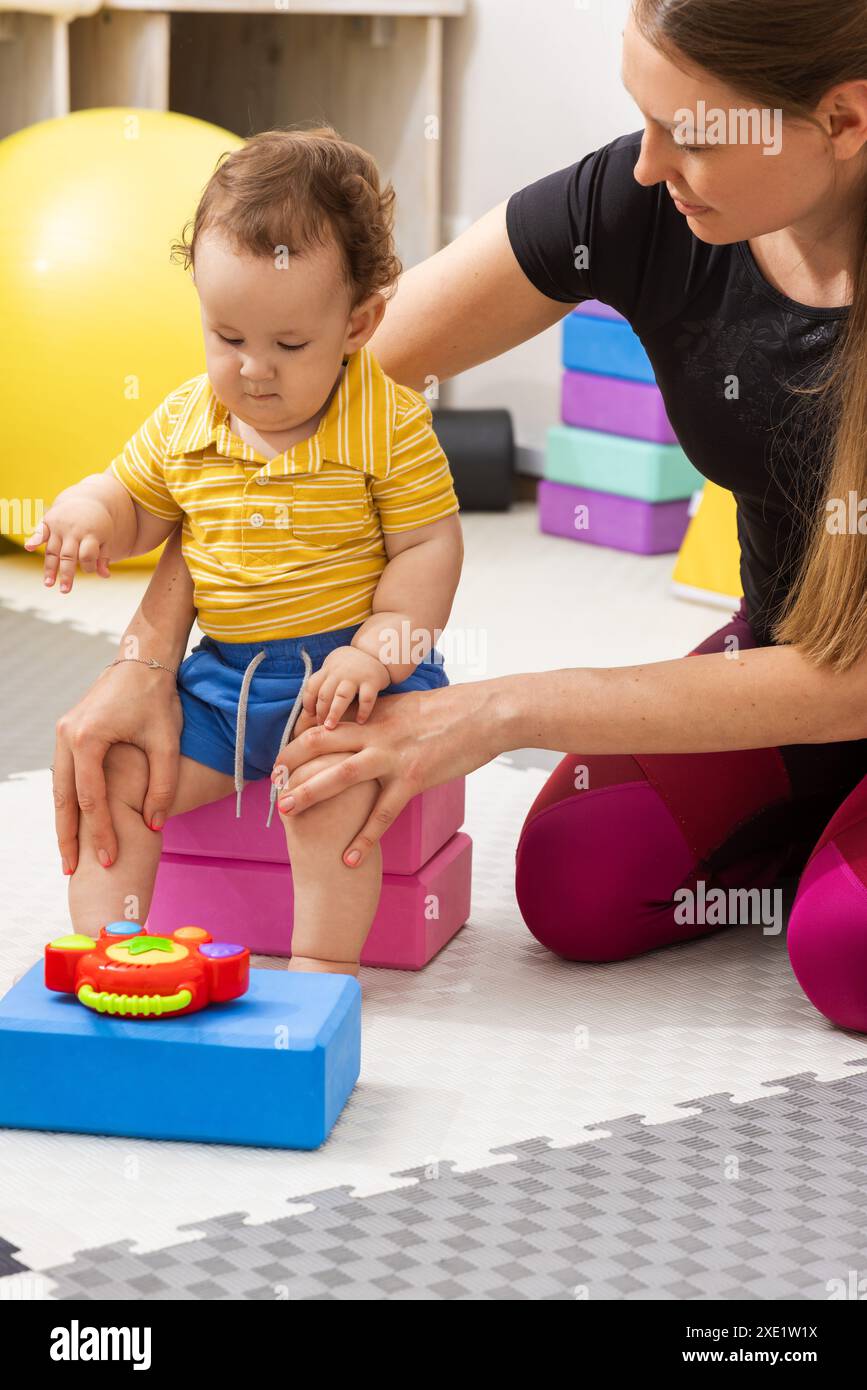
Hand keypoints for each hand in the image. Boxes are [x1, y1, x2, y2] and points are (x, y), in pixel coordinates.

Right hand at [24, 490, 114, 591]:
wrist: (87, 499)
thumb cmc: (98, 525)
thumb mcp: (106, 539)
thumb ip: (103, 557)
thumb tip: (105, 576)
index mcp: (91, 534)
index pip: (87, 555)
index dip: (88, 566)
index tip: (89, 569)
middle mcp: (73, 531)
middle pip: (69, 556)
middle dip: (66, 574)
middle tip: (65, 591)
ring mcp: (59, 526)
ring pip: (53, 550)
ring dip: (50, 568)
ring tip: (48, 584)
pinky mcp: (48, 522)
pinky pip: (40, 532)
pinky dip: (34, 539)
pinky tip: (28, 548)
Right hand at [53, 661, 183, 873]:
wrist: (143, 660)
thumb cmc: (158, 698)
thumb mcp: (166, 742)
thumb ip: (162, 785)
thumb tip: (154, 826)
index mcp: (88, 739)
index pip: (91, 799)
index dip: (100, 833)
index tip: (108, 860)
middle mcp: (67, 736)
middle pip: (63, 798)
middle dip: (67, 837)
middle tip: (71, 870)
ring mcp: (63, 733)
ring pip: (59, 788)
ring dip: (64, 821)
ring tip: (69, 854)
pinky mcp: (69, 732)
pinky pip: (65, 774)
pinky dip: (69, 800)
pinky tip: (76, 823)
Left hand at [272, 679, 505, 866]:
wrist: (486, 713)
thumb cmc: (452, 710)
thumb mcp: (408, 707)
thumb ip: (382, 718)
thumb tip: (367, 723)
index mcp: (373, 716)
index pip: (324, 724)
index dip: (297, 739)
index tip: (280, 756)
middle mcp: (375, 733)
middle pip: (318, 746)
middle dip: (290, 766)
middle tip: (269, 784)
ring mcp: (392, 756)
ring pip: (339, 777)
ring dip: (307, 794)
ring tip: (284, 812)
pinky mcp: (412, 779)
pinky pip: (382, 814)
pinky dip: (364, 839)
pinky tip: (348, 858)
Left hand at [302, 645, 390, 728]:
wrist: (377, 652)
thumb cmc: (350, 667)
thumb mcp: (334, 669)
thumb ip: (323, 685)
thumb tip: (307, 712)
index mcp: (328, 671)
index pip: (311, 686)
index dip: (308, 702)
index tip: (309, 716)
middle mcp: (340, 673)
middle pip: (325, 694)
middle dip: (320, 712)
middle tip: (320, 726)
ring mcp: (356, 677)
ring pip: (341, 696)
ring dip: (334, 712)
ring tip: (330, 727)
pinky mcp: (372, 681)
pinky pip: (366, 698)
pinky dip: (363, 711)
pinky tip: (360, 722)